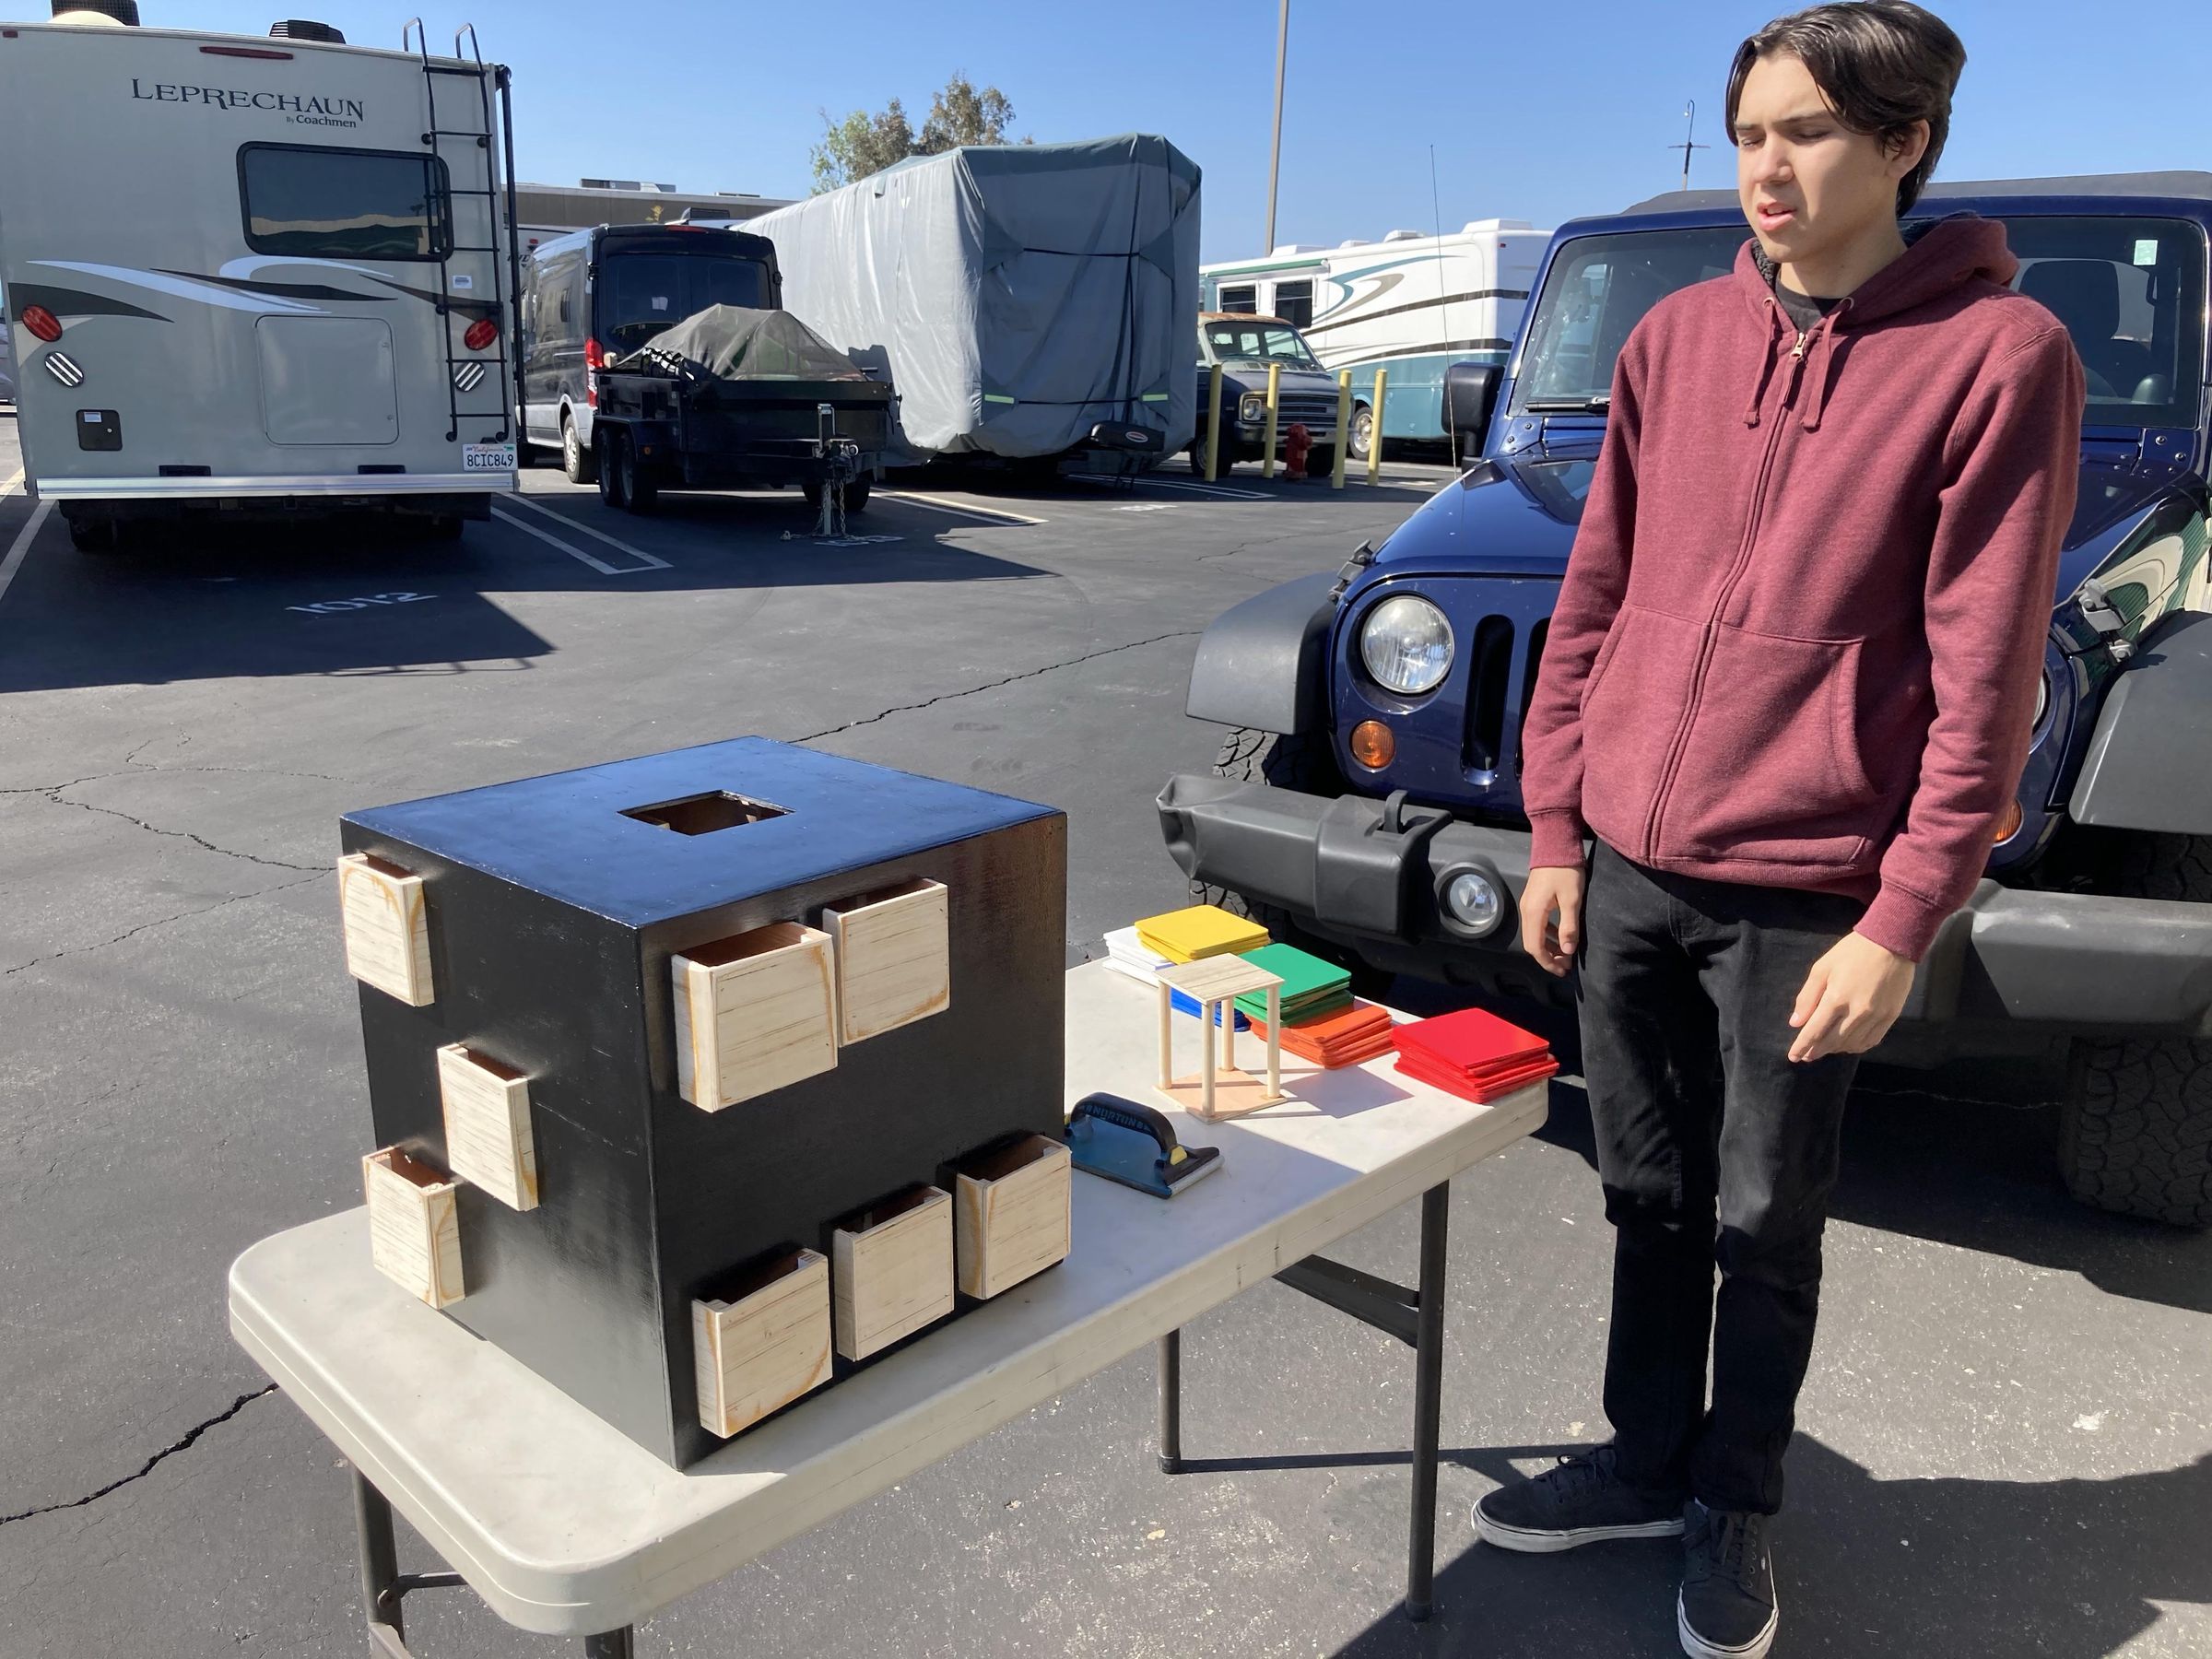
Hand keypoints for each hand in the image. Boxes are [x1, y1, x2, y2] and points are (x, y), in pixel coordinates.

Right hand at [1521, 865, 1585, 977]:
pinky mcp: (1533, 899)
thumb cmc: (1565, 871)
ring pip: (1535, 934)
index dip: (1548, 962)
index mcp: (1534, 913)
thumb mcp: (1572, 900)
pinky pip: (1537, 924)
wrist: (1555, 844)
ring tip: (1566, 953)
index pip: (1535, 947)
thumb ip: (1569, 927)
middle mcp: (1526, 911)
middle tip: (1566, 965)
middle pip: (1532, 943)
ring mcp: (1528, 904)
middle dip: (1548, 957)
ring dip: (1549, 946)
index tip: (1563, 971)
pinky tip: (1561, 934)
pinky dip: (1548, 934)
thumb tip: (1567, 951)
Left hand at [1788, 931, 1914, 1062]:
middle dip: (1815, 1052)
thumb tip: (1796, 1023)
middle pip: (1832, 1042)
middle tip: (1805, 1056)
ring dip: (1835, 1050)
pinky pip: (1871, 1041)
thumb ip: (1807, 997)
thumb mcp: (1822, 968)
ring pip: (1851, 1044)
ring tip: (1824, 1049)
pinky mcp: (1890, 1017)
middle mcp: (1857, 1012)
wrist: (1892, 943)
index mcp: (1836, 998)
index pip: (1814, 1031)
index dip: (1802, 1046)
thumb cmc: (1852, 952)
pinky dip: (1856, 1046)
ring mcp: (1876, 1016)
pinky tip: (1848, 1045)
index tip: (1793, 1056)